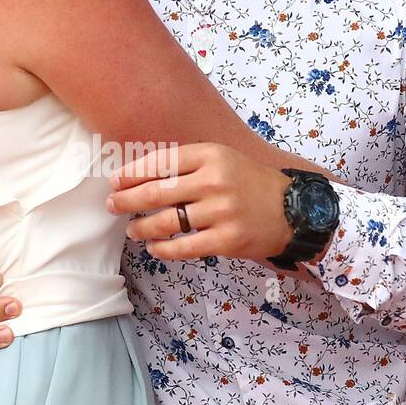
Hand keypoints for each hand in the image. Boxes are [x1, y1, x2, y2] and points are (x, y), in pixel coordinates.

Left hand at [105, 142, 334, 270]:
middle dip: (126, 200)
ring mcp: (220, 212)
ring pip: (165, 223)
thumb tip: (141, 175)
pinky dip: (163, 249)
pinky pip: (184, 247)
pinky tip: (154, 248)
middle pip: (156, 193)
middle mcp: (214, 181)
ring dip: (141, 228)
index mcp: (210, 155)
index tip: (115, 181)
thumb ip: (188, 164)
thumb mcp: (223, 159)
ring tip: (132, 230)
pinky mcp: (226, 239)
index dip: (132, 173)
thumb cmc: (250, 183)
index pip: (160, 162)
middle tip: (112, 205)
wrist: (293, 210)